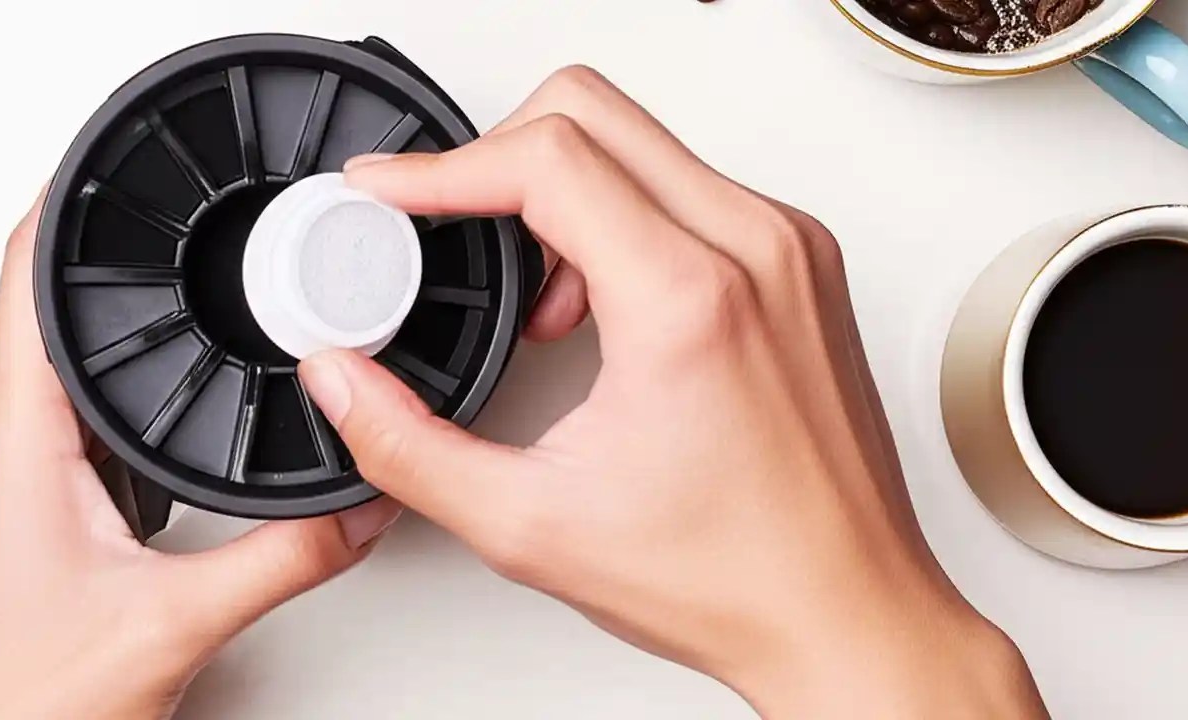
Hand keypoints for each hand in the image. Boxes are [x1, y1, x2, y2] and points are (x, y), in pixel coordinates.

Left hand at [0, 195, 400, 719]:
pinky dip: (123, 372)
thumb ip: (282, 559)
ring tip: (194, 273)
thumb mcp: (171, 625)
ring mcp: (13, 468)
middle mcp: (2, 440)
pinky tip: (172, 384)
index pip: (28, 273)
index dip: (74, 199)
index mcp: (17, 438)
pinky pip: (74, 405)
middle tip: (192, 208)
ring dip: (120, 308)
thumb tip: (361, 506)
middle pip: (45, 295)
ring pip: (60, 351)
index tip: (131, 162)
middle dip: (116, 240)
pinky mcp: (35, 497)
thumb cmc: (17, 705)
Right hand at [299, 67, 1049, 718]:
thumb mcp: (532, 524)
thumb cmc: (733, 576)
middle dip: (496, 154)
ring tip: (541, 303)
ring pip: (643, 141)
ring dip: (563, 192)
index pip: (545, 158)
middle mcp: (755, 248)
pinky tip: (601, 305)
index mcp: (689, 297)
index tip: (390, 190)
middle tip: (450, 224)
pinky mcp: (801, 264)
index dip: (442, 167)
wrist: (843, 609)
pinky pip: (690, 186)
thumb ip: (407, 444)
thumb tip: (343, 381)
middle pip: (593, 111)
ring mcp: (789, 249)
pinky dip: (623, 216)